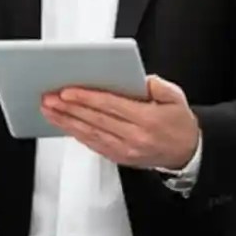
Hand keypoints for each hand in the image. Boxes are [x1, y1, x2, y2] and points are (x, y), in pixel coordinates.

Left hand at [41, 75, 198, 169]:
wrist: (187, 152)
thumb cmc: (179, 122)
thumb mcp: (176, 97)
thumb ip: (156, 85)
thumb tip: (137, 77)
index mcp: (147, 119)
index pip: (110, 106)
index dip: (86, 97)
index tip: (67, 90)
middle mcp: (134, 137)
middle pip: (95, 120)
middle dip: (69, 108)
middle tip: (49, 97)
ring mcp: (125, 150)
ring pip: (90, 133)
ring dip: (66, 121)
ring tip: (48, 109)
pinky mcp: (120, 158)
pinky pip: (94, 144)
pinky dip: (76, 133)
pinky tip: (64, 124)